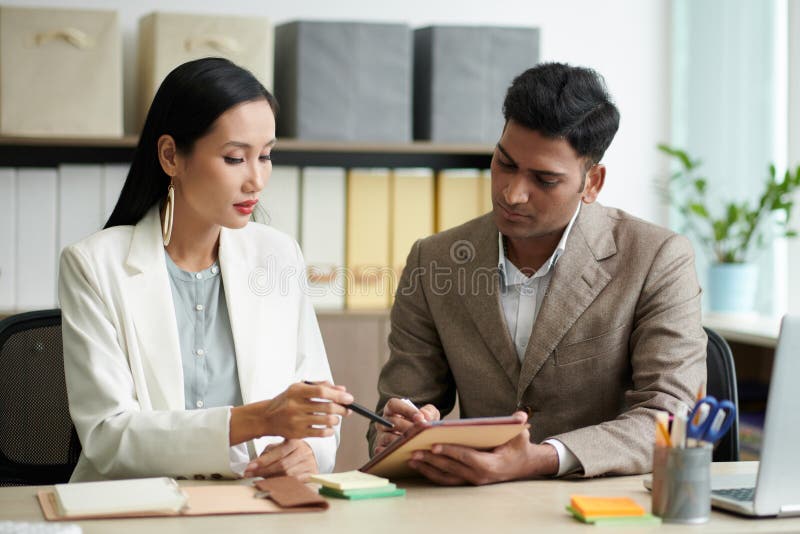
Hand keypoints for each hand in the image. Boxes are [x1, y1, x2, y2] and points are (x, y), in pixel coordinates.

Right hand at [231, 381, 352, 444]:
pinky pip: (320, 433)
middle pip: (326, 407)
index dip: (338, 395)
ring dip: (336, 420)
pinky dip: (329, 431)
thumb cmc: (286, 401)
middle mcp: (295, 405)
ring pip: (325, 421)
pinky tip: (329, 428)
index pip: (321, 391)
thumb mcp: (299, 388)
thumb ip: (321, 386)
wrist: (266, 417)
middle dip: (341, 409)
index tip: (349, 398)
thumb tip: (342, 390)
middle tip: (347, 410)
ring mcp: (296, 421)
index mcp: (296, 391)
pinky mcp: (297, 433)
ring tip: (336, 418)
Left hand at [243, 439, 317, 479]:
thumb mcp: (279, 446)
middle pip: (282, 465)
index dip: (263, 461)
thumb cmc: (290, 451)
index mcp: (294, 442)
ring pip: (288, 475)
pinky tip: (275, 484)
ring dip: (272, 479)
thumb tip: (253, 465)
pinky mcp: (312, 474)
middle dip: (264, 471)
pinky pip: (296, 483)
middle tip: (250, 474)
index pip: (278, 453)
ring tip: (261, 479)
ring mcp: (309, 464)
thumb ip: (267, 453)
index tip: (250, 467)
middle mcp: (303, 452)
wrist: (307, 454)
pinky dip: (284, 485)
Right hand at [373, 398, 439, 454]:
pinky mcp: (381, 450)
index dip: (406, 410)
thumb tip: (425, 417)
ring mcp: (381, 436)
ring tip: (415, 444)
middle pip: (391, 422)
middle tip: (419, 433)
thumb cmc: (420, 426)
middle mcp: (384, 422)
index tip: (420, 417)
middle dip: (407, 427)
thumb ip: (428, 412)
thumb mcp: (428, 416)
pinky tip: (406, 454)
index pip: (393, 405)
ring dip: (401, 441)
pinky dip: (394, 453)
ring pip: (387, 437)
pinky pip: (384, 452)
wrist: (418, 444)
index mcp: (392, 410)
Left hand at [406, 411, 557, 484]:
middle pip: (452, 468)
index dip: (451, 452)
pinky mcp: (466, 480)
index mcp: (492, 465)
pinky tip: (418, 465)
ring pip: (446, 476)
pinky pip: (446, 478)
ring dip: (428, 468)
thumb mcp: (521, 435)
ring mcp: (472, 480)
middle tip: (414, 451)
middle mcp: (480, 476)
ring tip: (411, 458)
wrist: (522, 465)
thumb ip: (519, 425)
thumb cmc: (518, 447)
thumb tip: (521, 416)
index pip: (468, 458)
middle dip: (432, 460)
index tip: (434, 446)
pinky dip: (431, 472)